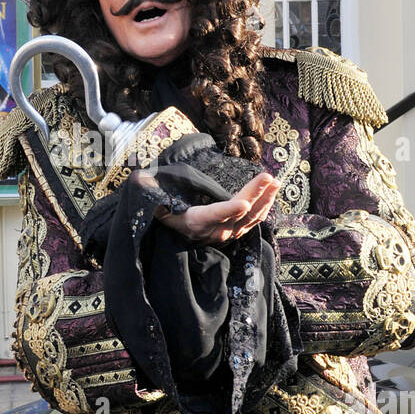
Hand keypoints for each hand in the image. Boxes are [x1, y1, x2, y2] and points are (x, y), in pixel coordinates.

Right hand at [157, 172, 279, 243]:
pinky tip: (271, 195)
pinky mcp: (234, 233)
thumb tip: (140, 178)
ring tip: (275, 182)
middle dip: (255, 195)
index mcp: (195, 222)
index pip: (213, 215)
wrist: (174, 236)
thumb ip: (151, 190)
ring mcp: (226, 234)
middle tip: (268, 177)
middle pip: (238, 214)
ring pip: (250, 219)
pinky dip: (263, 208)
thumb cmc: (166, 212)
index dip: (228, 210)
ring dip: (264, 200)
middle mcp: (213, 231)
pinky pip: (253, 222)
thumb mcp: (157, 202)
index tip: (243, 203)